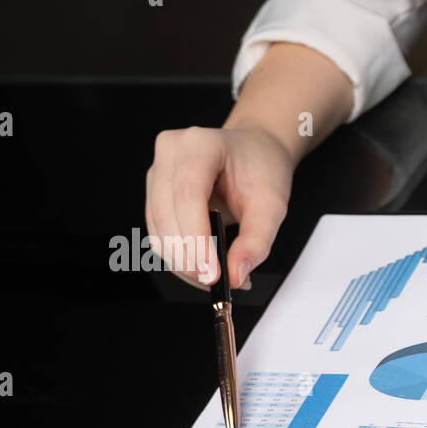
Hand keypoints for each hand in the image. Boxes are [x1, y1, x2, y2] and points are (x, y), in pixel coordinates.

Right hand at [144, 123, 293, 288]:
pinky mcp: (154, 193)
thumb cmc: (262, 168)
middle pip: (167, 216)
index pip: (188, 195)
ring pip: (158, 231)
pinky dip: (180, 258)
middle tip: (222, 283)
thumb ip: (257, 241)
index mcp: (200, 144)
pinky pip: (159, 234)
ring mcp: (157, 172)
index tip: (212, 273)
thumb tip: (236, 274)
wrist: (254, 151)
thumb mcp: (272, 204)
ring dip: (185, 264)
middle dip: (191, 259)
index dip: (197, 238)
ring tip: (219, 276)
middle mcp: (170, 153)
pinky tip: (205, 266)